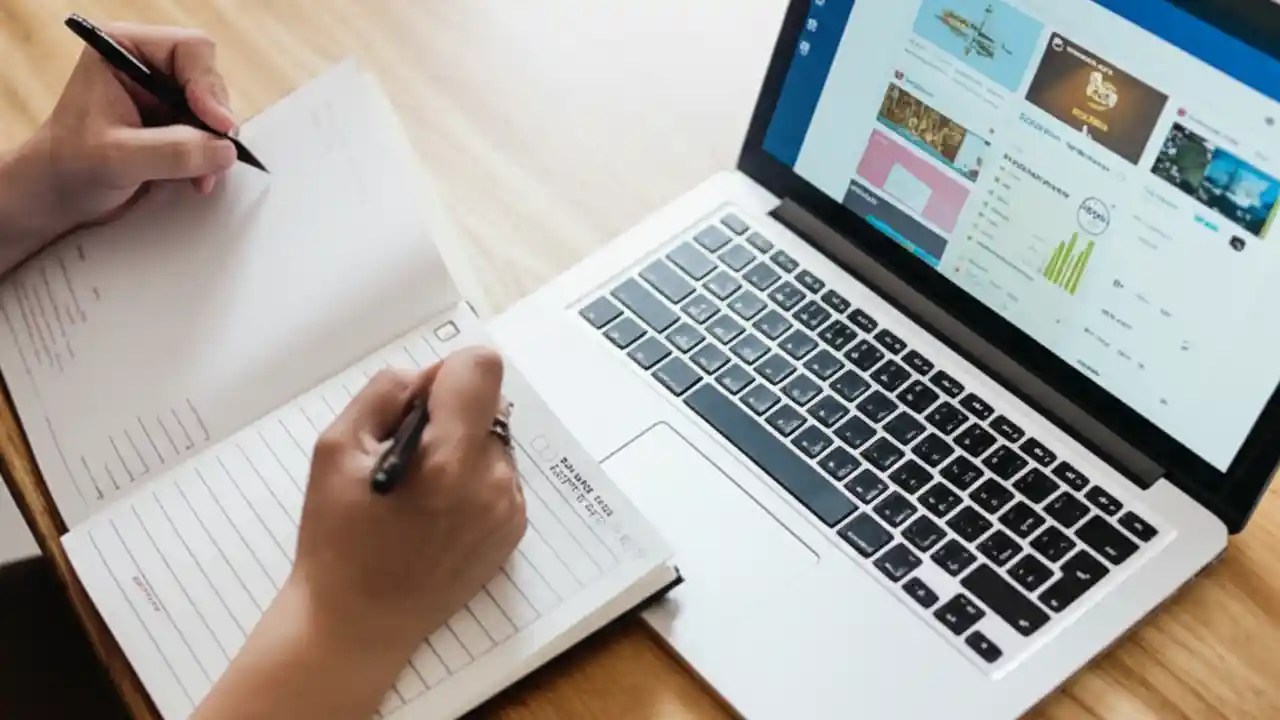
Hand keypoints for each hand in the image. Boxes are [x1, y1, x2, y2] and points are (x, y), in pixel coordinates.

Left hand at [0, 23, 238, 254]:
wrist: (59, 194)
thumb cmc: (70, 166)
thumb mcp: (120, 158)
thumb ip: (173, 151)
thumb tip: (225, 150)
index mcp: (124, 49)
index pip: (190, 49)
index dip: (208, 86)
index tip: (216, 125)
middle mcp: (148, 65)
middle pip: (208, 80)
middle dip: (214, 122)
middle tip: (212, 156)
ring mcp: (163, 95)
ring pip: (215, 110)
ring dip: (215, 146)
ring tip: (200, 177)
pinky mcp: (173, 123)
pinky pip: (210, 134)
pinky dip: (210, 158)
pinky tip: (196, 178)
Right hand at [194, 348, 526, 718]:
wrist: (359, 623)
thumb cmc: (337, 539)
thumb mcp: (336, 449)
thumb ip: (385, 393)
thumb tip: (427, 376)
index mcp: (450, 459)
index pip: (481, 368)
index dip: (445, 375)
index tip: (416, 406)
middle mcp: (493, 480)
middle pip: (488, 403)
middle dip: (450, 414)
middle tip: (406, 456)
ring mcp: (508, 508)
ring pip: (494, 439)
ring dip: (462, 448)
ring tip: (419, 492)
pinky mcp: (514, 530)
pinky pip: (500, 475)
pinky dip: (472, 479)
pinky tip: (436, 513)